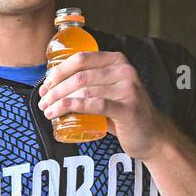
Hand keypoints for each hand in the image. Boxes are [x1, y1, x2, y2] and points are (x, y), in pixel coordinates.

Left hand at [37, 51, 170, 158]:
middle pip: (79, 76)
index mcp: (117, 60)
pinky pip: (94, 105)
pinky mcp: (127, 109)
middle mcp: (124, 71)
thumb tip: (53, 83)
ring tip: (47, 110)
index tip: (45, 85)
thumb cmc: (125, 112)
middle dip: (55, 89)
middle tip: (43, 101)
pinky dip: (71, 107)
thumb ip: (91, 81)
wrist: (153, 136)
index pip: (81, 59)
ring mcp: (128, 89)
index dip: (58, 71)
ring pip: (83, 90)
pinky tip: (59, 112)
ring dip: (59, 100)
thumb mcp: (110, 89)